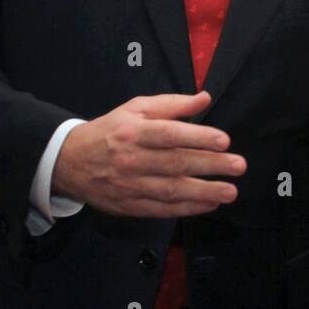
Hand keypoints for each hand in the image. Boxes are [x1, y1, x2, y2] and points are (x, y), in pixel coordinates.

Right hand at [52, 91, 245, 217]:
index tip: (224, 141)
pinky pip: (162, 209)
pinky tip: (209, 204)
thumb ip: (171, 104)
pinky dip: (187, 208)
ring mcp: (130, 185)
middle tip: (238, 166)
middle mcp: (131, 159)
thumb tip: (204, 98)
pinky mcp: (129, 206)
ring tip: (230, 191)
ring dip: (204, 192)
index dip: (198, 137)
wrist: (70, 162)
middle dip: (210, 165)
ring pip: (171, 190)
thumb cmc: (110, 131)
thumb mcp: (135, 109)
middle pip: (175, 163)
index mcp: (133, 132)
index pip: (169, 135)